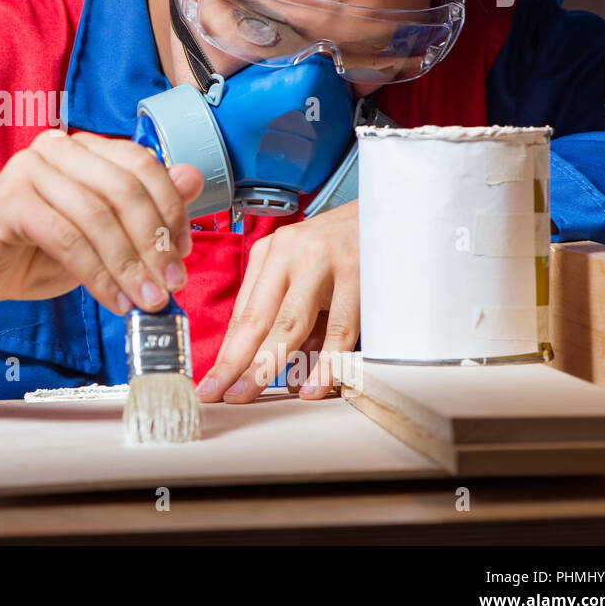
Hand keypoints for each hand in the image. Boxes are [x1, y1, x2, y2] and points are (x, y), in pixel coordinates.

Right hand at [0, 129, 203, 314]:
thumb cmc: (30, 252)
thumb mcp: (100, 235)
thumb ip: (143, 209)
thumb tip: (194, 180)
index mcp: (83, 148)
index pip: (143, 166)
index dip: (171, 212)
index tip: (182, 256)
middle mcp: (57, 148)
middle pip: (125, 188)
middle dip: (154, 242)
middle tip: (169, 285)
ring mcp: (29, 170)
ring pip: (98, 216)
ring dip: (128, 265)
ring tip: (143, 300)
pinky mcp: (8, 200)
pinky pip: (67, 237)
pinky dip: (96, 273)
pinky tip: (111, 298)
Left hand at [195, 199, 359, 402]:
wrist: (394, 209)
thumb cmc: (346, 248)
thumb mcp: (307, 273)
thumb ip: (292, 317)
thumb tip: (278, 374)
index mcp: (270, 253)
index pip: (243, 313)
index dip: (227, 353)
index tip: (210, 385)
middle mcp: (291, 253)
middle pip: (258, 319)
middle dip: (237, 363)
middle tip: (220, 395)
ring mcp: (324, 262)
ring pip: (292, 324)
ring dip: (270, 365)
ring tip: (252, 395)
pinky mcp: (358, 273)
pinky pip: (340, 328)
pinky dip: (326, 362)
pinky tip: (313, 386)